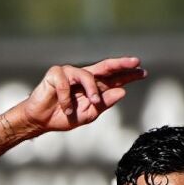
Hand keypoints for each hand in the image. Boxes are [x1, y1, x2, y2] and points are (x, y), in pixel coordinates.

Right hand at [14, 56, 145, 133]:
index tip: (143, 72)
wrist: (40, 121)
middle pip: (105, 67)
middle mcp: (83, 77)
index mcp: (93, 87)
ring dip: (93, 89)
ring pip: (87, 75)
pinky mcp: (56, 74)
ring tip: (94, 101)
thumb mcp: (88, 114)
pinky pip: (66, 84)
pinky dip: (67, 99)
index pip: (113, 79)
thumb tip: (121, 92)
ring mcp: (69, 73)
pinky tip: (65, 108)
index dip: (127, 75)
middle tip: (135, 63)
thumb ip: (103, 104)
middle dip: (120, 64)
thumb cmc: (63, 117)